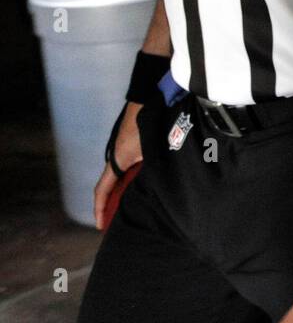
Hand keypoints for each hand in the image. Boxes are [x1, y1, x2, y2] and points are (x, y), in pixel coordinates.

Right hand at [94, 102, 142, 229]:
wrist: (149, 96)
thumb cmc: (148, 122)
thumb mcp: (149, 149)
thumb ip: (152, 168)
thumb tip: (162, 189)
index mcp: (117, 160)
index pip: (102, 190)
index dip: (100, 209)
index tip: (101, 226)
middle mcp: (118, 156)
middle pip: (115, 187)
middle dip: (117, 205)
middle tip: (126, 222)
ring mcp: (127, 151)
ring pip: (126, 178)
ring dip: (130, 192)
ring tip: (141, 209)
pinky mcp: (137, 146)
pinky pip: (134, 168)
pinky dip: (138, 180)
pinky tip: (153, 187)